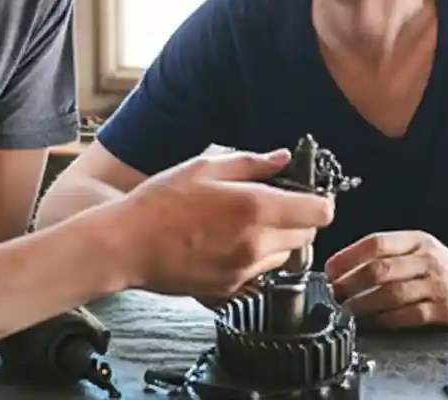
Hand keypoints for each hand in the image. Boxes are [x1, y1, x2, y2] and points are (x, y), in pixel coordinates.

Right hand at [121, 149, 333, 298]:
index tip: (308, 194)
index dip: (320, 201)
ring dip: (277, 242)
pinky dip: (254, 259)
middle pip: (307, 237)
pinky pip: (259, 273)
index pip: (320, 213)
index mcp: (255, 208)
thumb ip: (252, 163)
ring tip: (245, 225)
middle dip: (298, 221)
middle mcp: (257, 243)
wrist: (127, 245)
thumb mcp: (205, 167)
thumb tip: (284, 157)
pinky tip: (226, 243)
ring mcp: (244, 270)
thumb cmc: (161, 202)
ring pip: (285, 258)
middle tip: (273, 206)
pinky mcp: (231, 289)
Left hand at [325, 231, 447, 327]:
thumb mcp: (416, 247)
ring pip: (393, 294)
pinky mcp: (444, 310)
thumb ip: (385, 253)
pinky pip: (410, 315)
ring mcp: (436, 285)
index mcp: (415, 240)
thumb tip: (342, 266)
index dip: (349, 256)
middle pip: (381, 270)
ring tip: (347, 310)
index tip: (330, 270)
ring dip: (364, 304)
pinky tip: (373, 322)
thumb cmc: (441, 266)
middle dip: (351, 284)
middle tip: (333, 294)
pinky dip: (387, 320)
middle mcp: (426, 260)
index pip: (376, 243)